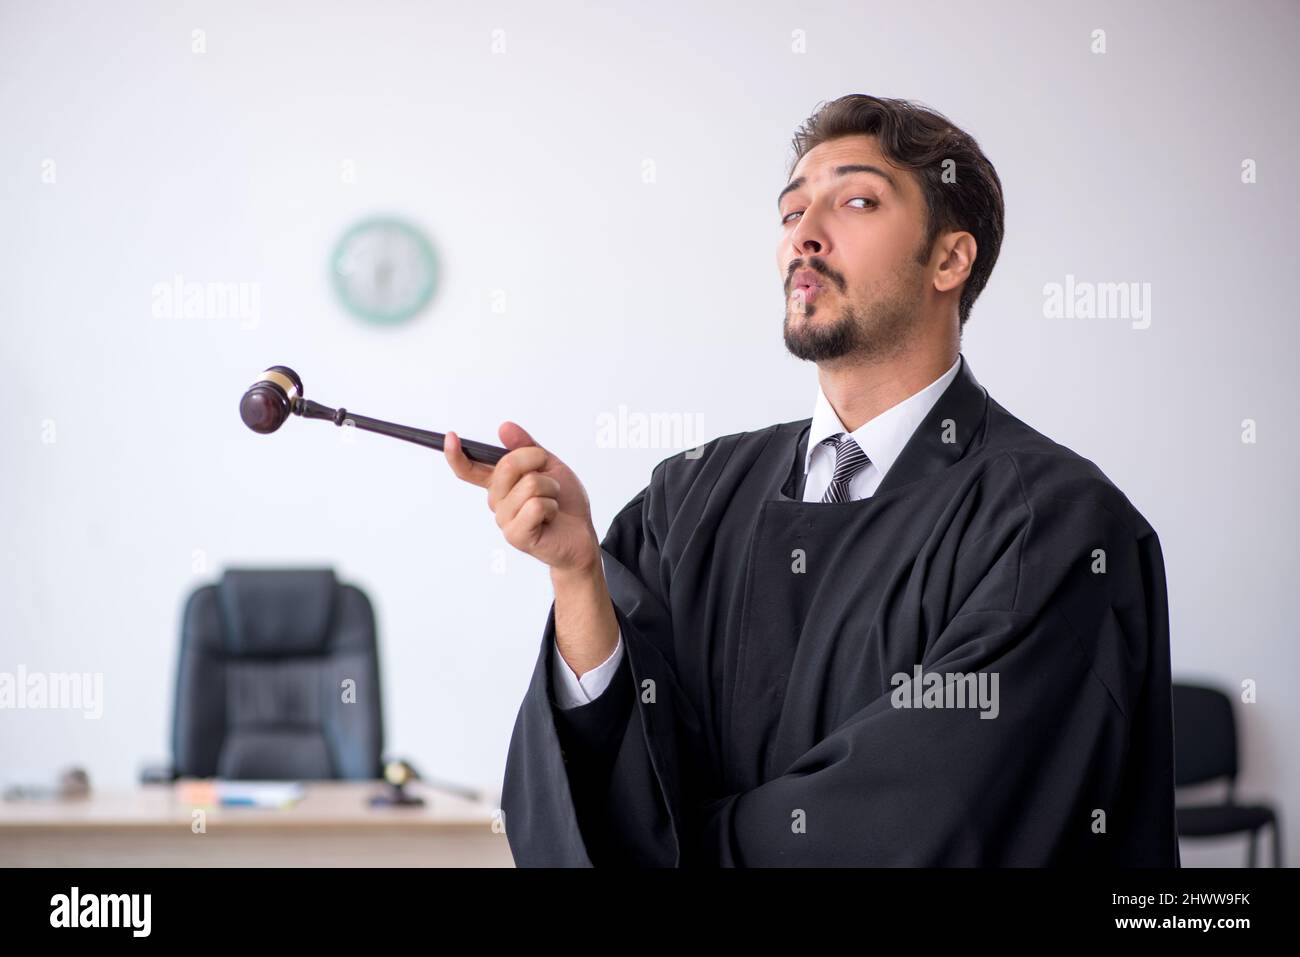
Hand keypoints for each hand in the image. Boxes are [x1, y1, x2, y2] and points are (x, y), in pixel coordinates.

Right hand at [443, 422, 600, 574]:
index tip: (450, 437)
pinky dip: (552, 506)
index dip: (456, 454)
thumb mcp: (549, 465)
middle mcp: (497, 501)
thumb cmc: (565, 503)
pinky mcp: (515, 535)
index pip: (470, 469)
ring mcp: (504, 519)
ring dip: (551, 489)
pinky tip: (551, 517)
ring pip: (528, 485)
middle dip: (536, 462)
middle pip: (507, 466)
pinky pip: (535, 505)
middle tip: (550, 478)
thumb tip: (504, 427)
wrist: (582, 535)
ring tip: (553, 502)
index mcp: (500, 483)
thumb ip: (527, 447)